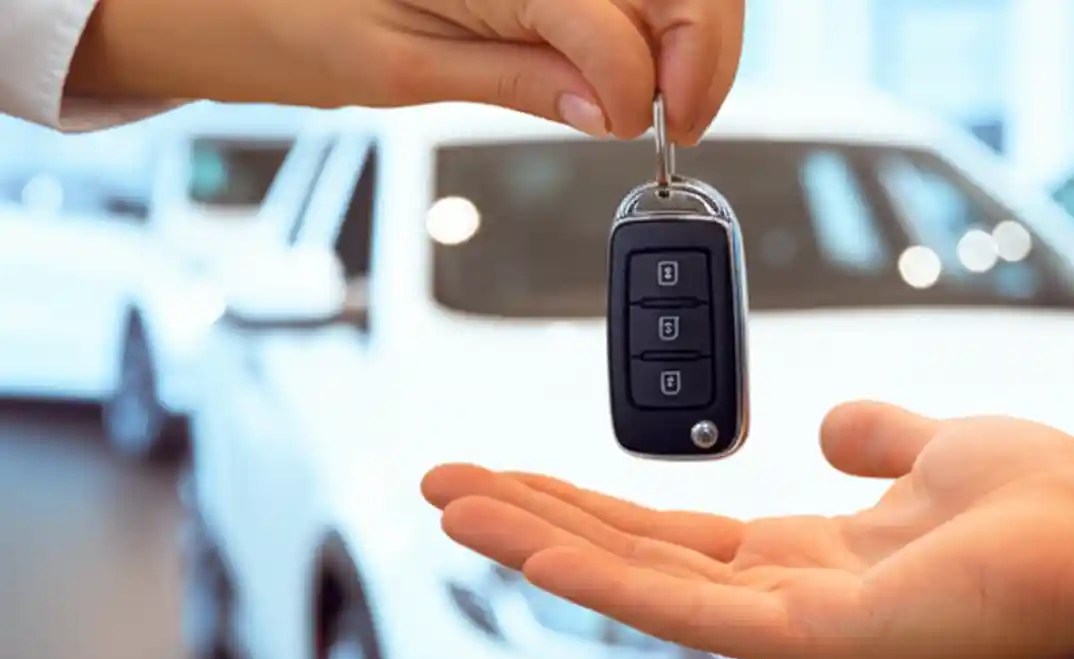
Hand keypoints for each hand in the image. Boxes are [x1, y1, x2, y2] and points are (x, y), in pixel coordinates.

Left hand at [65, 0, 742, 142]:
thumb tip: (611, 109)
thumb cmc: (279, 16)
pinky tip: (625, 56)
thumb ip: (517, 78)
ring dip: (684, 26)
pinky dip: (642, 14)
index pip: (617, 17)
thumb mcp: (400, 69)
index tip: (653, 135)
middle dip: (701, 47)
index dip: (655, 87)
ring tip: (657, 92)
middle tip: (682, 117)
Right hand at [421, 401, 1073, 658]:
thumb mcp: (931, 447)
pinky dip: (598, 573)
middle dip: (529, 517)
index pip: (661, 528)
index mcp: (795, 551)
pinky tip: (531, 544)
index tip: (509, 475)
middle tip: (442, 485)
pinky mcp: (802, 635)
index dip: (579, 502)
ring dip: (535, 540)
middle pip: (625, 552)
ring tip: (453, 505)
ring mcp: (779, 620)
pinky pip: (680, 604)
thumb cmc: (1033, 507)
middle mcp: (771, 591)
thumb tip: (830, 423)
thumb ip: (874, 437)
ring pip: (631, 579)